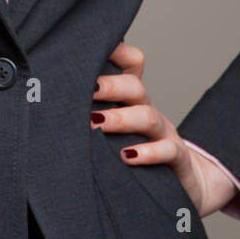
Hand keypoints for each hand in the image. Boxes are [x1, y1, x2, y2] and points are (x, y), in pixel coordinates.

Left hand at [91, 41, 237, 216]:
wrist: (189, 186)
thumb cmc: (137, 158)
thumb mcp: (116, 134)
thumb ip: (93, 117)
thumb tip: (50, 103)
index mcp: (132, 101)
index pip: (131, 64)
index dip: (117, 52)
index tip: (88, 51)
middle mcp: (148, 112)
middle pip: (135, 87)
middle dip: (110, 85)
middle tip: (86, 90)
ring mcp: (165, 134)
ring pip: (148, 117)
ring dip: (121, 118)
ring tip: (97, 123)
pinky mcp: (177, 160)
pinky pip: (167, 151)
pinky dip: (147, 153)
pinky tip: (127, 157)